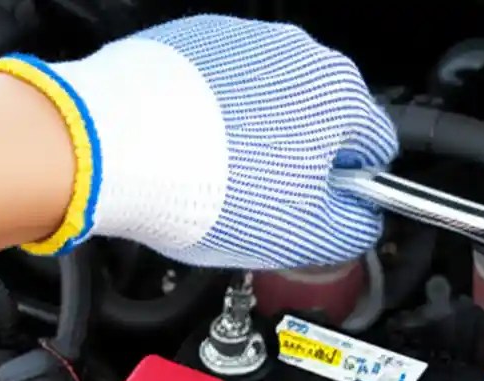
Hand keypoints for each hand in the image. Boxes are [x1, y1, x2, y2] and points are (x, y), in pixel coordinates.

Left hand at [0, 15, 397, 267]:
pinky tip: (187, 152)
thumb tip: (360, 223)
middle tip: (264, 202)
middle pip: (321, 121)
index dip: (351, 190)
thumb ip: (352, 230)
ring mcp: (242, 40)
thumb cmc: (202, 184)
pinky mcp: (192, 42)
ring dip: (254, 140)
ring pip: (268, 103)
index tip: (324, 210)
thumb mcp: (302, 236)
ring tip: (216, 179)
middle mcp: (297, 52)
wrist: (108, 146)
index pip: (376, 148)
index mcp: (339, 94)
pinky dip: (210, 118)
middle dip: (300, 162)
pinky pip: (219, 88)